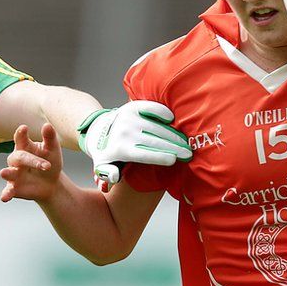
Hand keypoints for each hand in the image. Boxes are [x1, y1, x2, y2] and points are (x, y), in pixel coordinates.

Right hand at [0, 123, 61, 202]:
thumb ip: (49, 138)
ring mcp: (13, 174)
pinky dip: (5, 194)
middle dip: (32, 161)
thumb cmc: (50, 162)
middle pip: (19, 157)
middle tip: (46, 166)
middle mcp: (16, 160)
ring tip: (3, 173)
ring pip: (8, 172)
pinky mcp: (13, 188)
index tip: (24, 128)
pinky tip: (4, 198)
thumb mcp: (53, 150)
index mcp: (25, 147)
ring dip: (7, 173)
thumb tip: (47, 125)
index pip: (20, 138)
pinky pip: (8, 190)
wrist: (52, 185)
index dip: (21, 134)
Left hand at [77, 100, 191, 189]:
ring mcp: (129, 118)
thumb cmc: (107, 152)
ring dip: (174, 134)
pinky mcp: (132, 107)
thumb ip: (108, 175)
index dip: (160, 157)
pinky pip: (152, 108)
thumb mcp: (102, 167)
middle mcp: (125, 132)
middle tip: (189, 153)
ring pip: (157, 127)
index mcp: (120, 149)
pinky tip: (174, 120)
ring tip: (186, 141)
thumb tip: (114, 178)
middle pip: (155, 141)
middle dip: (174, 147)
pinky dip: (163, 113)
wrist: (97, 129)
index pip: (144, 154)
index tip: (174, 160)